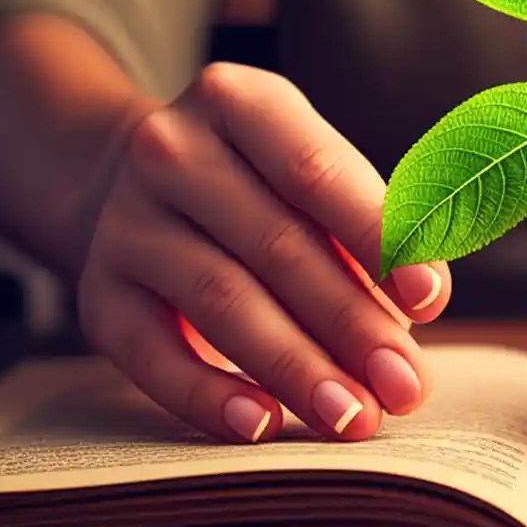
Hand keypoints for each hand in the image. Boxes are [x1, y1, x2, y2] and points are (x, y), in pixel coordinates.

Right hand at [76, 64, 450, 442]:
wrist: (129, 187)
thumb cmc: (260, 188)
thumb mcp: (310, 175)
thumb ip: (369, 226)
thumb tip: (421, 301)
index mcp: (239, 102)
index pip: (315, 170)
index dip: (377, 236)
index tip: (427, 299)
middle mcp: (171, 151)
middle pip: (276, 245)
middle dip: (350, 324)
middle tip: (403, 386)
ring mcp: (126, 222)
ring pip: (220, 300)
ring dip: (295, 368)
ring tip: (352, 416)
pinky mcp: (98, 292)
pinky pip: (151, 353)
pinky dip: (208, 395)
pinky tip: (262, 424)